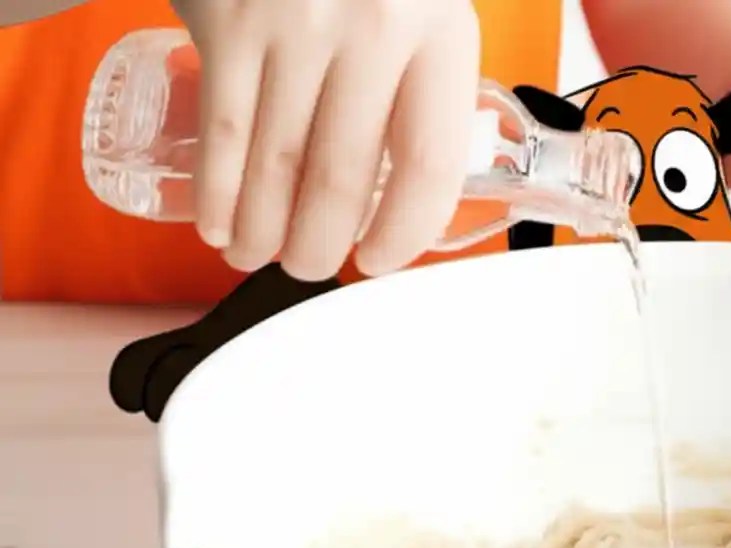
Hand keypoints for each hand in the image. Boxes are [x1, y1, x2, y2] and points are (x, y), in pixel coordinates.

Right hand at [171, 0, 479, 279]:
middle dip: (318, 245)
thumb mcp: (426, 12)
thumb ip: (427, 89)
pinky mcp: (230, 21)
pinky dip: (218, 194)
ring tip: (259, 256)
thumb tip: (417, 188)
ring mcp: (295, 24)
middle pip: (344, 178)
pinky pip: (223, 133)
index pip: (429, 164)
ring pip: (275, 166)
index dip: (403, 233)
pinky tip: (220, 224)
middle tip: (309, 266)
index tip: (379, 258)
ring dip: (263, 231)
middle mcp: (373, 29)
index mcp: (439, 32)